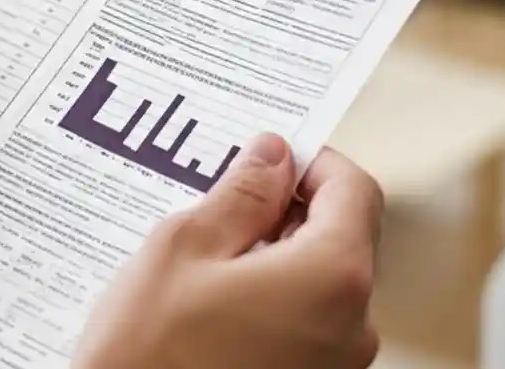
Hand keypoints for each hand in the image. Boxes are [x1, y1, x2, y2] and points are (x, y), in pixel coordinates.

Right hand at [74, 136, 382, 368]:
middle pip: (343, 237)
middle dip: (289, 211)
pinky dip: (273, 301)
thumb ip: (242, 193)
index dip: (312, 162)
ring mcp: (337, 366)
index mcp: (332, 276)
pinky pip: (308, 325)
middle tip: (223, 207)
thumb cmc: (151, 356)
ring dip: (276, 258)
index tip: (268, 158)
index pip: (354, 189)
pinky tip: (215, 305)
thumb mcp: (185, 247)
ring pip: (322, 283)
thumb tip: (273, 156)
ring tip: (207, 263)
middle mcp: (353, 326)